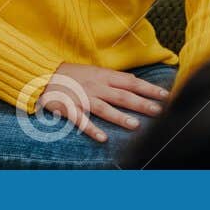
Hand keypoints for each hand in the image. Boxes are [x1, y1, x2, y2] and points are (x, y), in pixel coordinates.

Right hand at [39, 63, 169, 143]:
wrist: (44, 74)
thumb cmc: (73, 74)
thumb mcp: (95, 71)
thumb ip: (114, 78)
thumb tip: (135, 80)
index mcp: (103, 76)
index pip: (130, 82)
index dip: (148, 88)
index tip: (165, 95)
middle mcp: (95, 86)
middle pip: (121, 95)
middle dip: (141, 103)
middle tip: (158, 111)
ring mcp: (82, 97)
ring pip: (104, 108)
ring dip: (120, 117)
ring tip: (136, 125)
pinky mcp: (69, 108)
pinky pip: (81, 120)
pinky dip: (92, 129)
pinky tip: (103, 138)